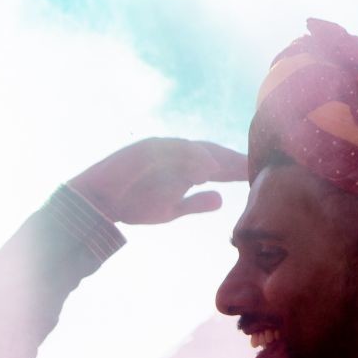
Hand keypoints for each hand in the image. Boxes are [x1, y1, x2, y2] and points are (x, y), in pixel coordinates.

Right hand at [65, 137, 248, 225]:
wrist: (96, 203)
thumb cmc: (132, 204)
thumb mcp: (169, 209)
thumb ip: (194, 203)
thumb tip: (220, 198)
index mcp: (182, 166)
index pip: (218, 164)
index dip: (239, 168)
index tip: (262, 174)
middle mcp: (174, 153)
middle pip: (212, 152)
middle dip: (235, 159)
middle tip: (259, 167)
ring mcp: (159, 149)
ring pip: (194, 149)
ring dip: (218, 158)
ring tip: (240, 167)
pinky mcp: (143, 150)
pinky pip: (171, 152)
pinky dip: (189, 158)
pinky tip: (208, 168)